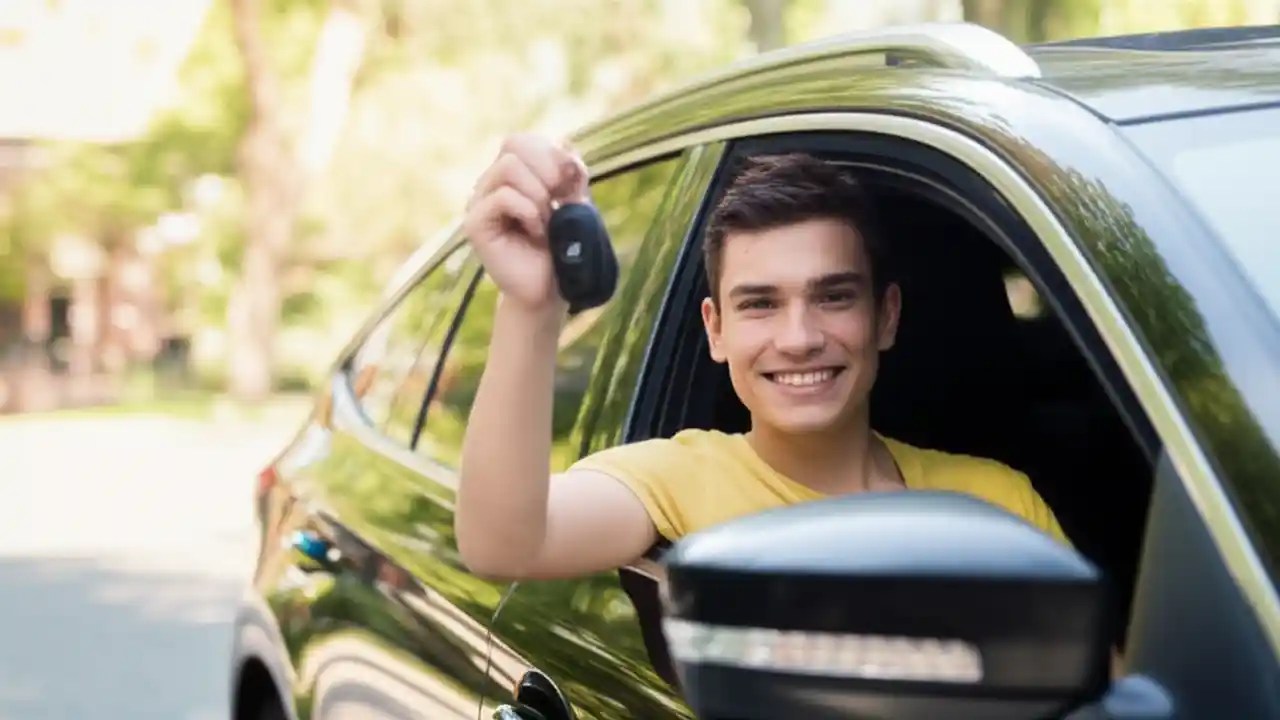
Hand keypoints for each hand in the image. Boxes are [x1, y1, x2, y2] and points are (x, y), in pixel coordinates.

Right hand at [463, 133, 588, 312]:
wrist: (552, 288)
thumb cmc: (563, 245)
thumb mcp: (576, 201)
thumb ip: (571, 173)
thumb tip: (566, 150)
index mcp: (514, 174)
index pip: (524, 139)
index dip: (552, 154)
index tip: (571, 185)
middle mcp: (492, 182)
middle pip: (514, 144)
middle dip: (547, 169)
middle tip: (559, 201)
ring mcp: (480, 201)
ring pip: (508, 166)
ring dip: (538, 194)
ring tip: (546, 222)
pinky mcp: (475, 223)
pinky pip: (503, 196)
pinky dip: (529, 211)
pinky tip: (536, 232)